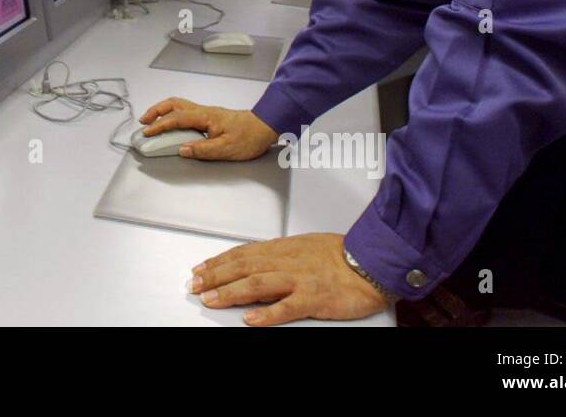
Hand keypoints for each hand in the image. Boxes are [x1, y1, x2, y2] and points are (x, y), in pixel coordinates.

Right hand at [139, 97, 278, 159]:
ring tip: (154, 121)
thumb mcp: (226, 149)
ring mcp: (207, 112)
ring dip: (163, 111)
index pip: (175, 119)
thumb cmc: (249, 137)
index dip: (159, 126)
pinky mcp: (211, 116)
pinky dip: (173, 114)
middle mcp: (203, 111)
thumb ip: (202, 149)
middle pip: (173, 104)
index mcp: (204, 117)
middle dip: (155, 111)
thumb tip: (182, 150)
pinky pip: (186, 111)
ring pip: (179, 105)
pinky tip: (173, 124)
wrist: (266, 126)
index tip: (147, 133)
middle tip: (144, 121)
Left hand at [189, 233, 388, 325]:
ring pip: (257, 284)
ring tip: (211, 299)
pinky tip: (251, 320)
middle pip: (243, 267)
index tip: (201, 269)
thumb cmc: (340, 254)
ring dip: (230, 292)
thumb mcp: (303, 246)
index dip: (219, 261)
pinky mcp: (313, 298)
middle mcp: (286, 261)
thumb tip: (256, 259)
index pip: (242, 254)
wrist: (370, 261)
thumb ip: (279, 254)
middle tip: (195, 285)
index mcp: (283, 248)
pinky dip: (267, 314)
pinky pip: (287, 307)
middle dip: (215, 276)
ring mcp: (299, 279)